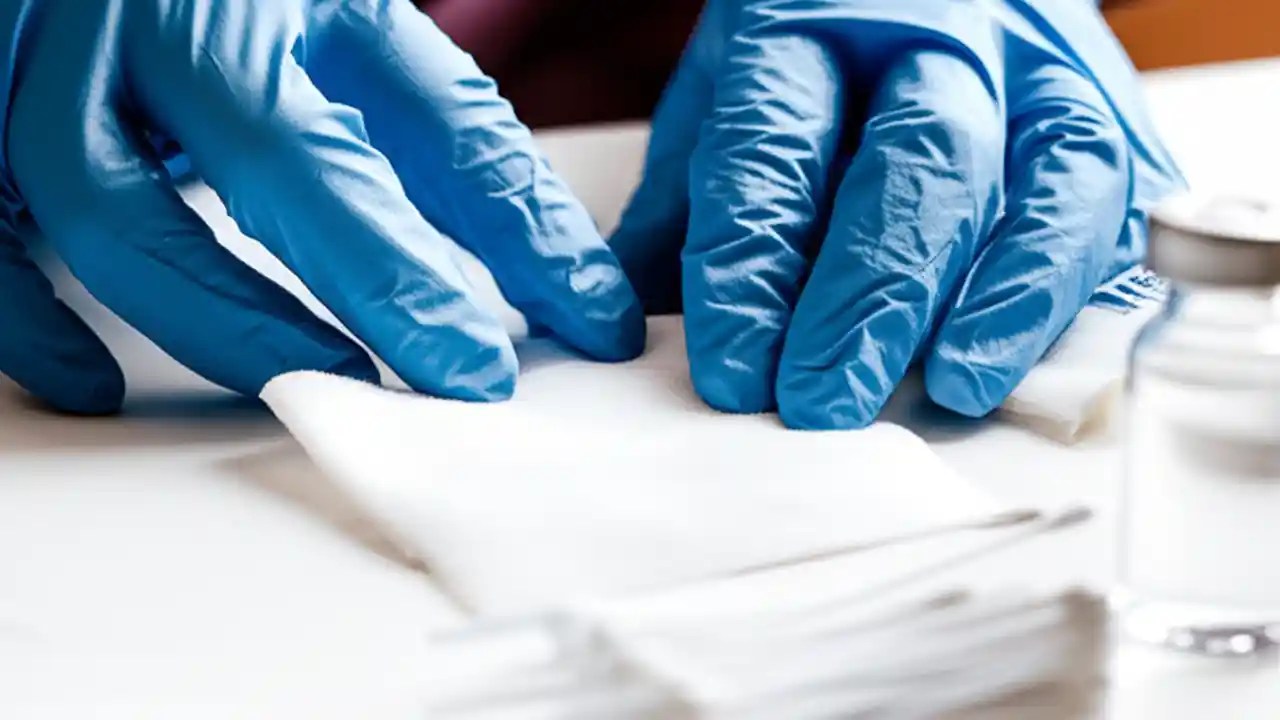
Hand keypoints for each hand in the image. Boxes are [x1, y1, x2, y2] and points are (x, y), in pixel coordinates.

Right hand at [0, 0, 643, 414]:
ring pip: (128, 218)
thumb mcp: (341, 34)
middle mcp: (167, 21)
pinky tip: (94, 382)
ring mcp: (52, 75)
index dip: (517, 228)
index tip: (592, 320)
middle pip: (284, 162)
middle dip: (387, 282)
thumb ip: (431, 138)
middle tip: (468, 377)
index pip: (432, 113)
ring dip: (232, 323)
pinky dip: (35, 323)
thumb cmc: (220, 7)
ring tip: (317, 381)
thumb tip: (550, 276)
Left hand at [610, 0, 1183, 428]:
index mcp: (807, 25)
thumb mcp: (729, 97)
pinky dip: (1062, 284)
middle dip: (867, 295)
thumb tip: (629, 323)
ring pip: (1029, 178)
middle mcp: (932, 40)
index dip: (754, 269)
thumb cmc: (819, 56)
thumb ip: (689, 204)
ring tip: (946, 388)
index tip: (735, 374)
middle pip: (912, 165)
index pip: (777, 150)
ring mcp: (1032, 72)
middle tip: (824, 400)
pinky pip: (1103, 200)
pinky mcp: (1104, 114)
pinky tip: (1015, 355)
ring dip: (989, 296)